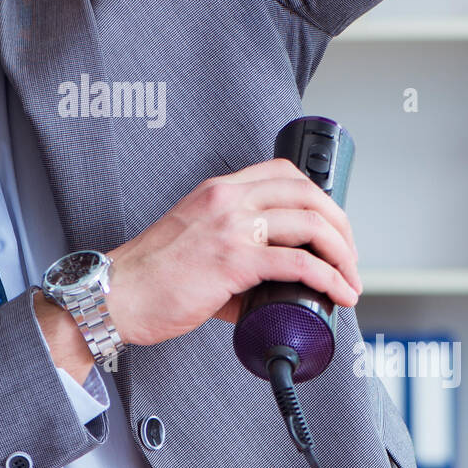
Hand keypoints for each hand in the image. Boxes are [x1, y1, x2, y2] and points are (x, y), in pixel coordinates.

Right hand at [104, 159, 362, 349]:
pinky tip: (337, 293)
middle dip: (341, 226)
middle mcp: (227, 200)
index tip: (330, 225)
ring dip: (343, 254)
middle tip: (348, 256)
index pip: (284, 172)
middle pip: (308, 194)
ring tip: (350, 279)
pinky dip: (329, 278)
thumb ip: (233, 253)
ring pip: (311, 224)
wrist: (117, 295)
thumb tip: (268, 287)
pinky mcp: (233, 261)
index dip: (318, 196)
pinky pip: (299, 263)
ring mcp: (231, 228)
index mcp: (218, 191)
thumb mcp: (195, 243)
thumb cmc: (149, 276)